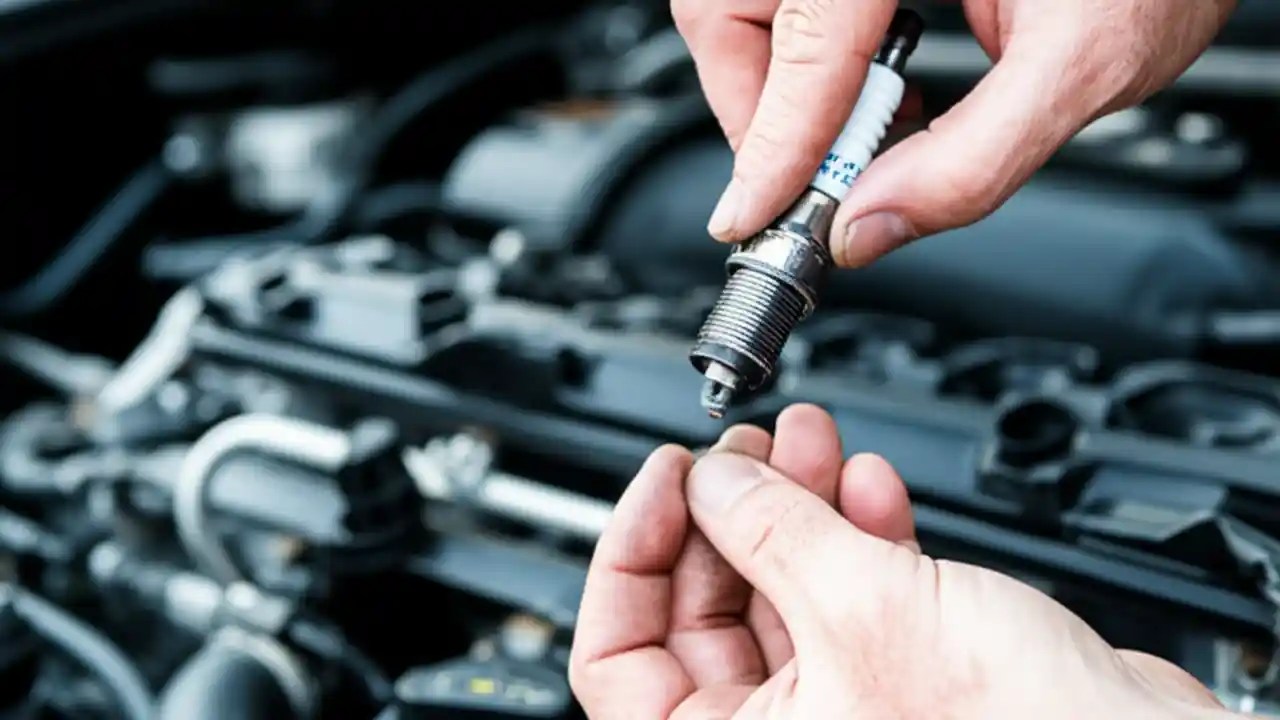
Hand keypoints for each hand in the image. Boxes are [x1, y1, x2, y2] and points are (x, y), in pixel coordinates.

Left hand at [569, 404, 1234, 717]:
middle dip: (728, 512)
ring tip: (802, 441)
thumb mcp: (859, 609)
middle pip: (703, 611)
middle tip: (741, 450)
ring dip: (793, 507)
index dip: (628, 554)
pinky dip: (852, 535)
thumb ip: (769, 532)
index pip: (616, 656)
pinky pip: (850, 597)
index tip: (663, 480)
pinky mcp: (906, 676)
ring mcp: (844, 707)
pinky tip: (863, 484)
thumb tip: (711, 480)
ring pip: (782, 593)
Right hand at [673, 0, 1236, 266]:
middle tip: (816, 176)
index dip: (773, 138)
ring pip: (745, 11)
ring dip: (784, 91)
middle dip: (762, 109)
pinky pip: (789, 6)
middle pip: (733, 13)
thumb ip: (974, 156)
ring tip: (864, 130)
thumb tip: (869, 227)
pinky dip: (811, 64)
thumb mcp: (1083, 64)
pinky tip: (877, 89)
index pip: (807, 37)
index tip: (755, 214)